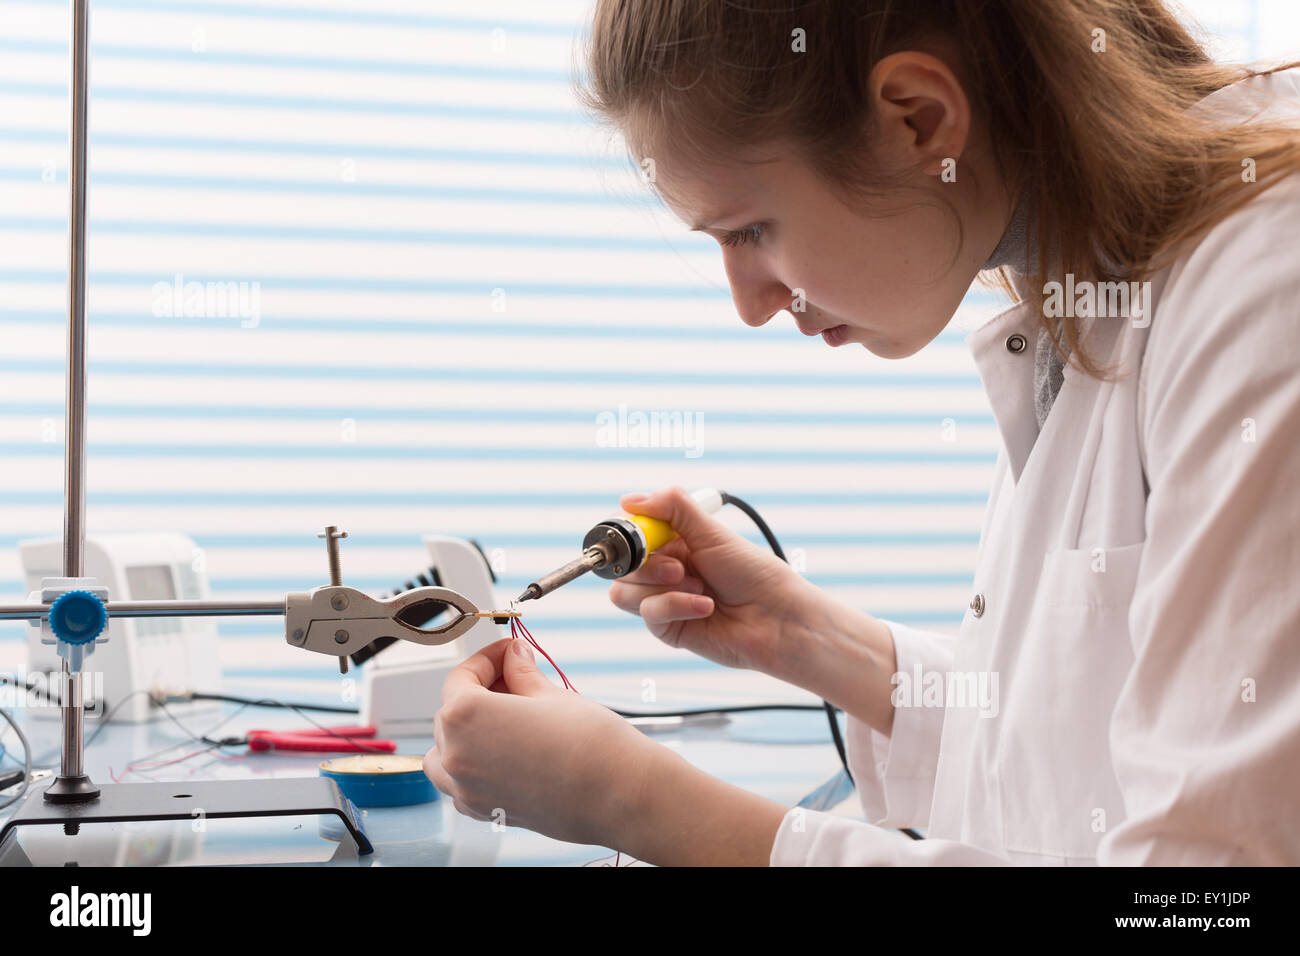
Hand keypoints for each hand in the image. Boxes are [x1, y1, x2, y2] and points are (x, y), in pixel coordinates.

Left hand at [423, 637, 660, 847]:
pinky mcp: (486, 812)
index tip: (509, 652)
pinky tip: (507, 752)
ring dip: (466, 731)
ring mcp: (468, 790)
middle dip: (482, 690)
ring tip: (507, 718)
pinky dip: (473, 765)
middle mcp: (457, 756)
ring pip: (445, 753)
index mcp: (466, 717)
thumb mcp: (551, 694)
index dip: (488, 658)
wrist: (620, 794)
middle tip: (518, 677)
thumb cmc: (590, 744)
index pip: (461, 677)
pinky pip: (461, 785)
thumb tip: (513, 657)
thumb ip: (521, 674)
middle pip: (451, 713)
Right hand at [607, 486, 820, 675]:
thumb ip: (672, 508)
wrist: (778, 618)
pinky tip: (706, 606)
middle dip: (646, 565)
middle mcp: (665, 570)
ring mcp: (666, 600)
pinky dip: (676, 605)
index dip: (628, 534)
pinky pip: (650, 614)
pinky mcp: (669, 629)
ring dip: (661, 586)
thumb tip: (629, 499)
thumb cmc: (754, 573)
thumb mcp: (712, 532)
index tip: (641, 534)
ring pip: (624, 593)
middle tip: (680, 567)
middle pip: (621, 566)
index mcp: (674, 542)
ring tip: (698, 586)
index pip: (630, 533)